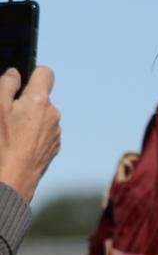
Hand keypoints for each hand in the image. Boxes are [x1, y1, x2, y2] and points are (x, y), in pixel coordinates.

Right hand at [0, 66, 59, 201]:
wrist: (10, 180)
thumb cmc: (0, 143)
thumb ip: (6, 84)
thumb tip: (15, 73)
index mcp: (40, 101)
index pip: (45, 73)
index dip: (31, 74)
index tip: (19, 83)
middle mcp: (53, 114)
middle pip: (40, 98)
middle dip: (24, 102)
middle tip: (5, 116)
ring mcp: (55, 133)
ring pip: (40, 117)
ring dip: (26, 120)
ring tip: (8, 134)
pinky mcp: (52, 148)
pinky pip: (41, 133)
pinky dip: (30, 135)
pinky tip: (15, 146)